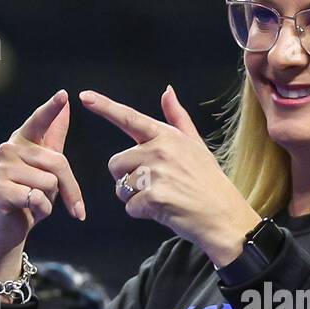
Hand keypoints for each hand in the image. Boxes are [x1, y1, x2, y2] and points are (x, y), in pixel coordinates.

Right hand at [0, 90, 85, 274]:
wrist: (5, 230)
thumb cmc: (28, 197)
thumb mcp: (46, 168)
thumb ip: (54, 139)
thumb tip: (65, 107)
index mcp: (21, 141)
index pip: (39, 121)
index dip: (51, 109)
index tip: (64, 94)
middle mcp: (8, 149)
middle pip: (58, 162)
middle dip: (70, 189)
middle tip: (71, 206)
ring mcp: (2, 169)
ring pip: (50, 182)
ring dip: (50, 200)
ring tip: (33, 203)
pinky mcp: (0, 190)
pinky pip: (38, 199)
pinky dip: (41, 211)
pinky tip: (26, 211)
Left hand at [80, 85, 259, 265]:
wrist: (224, 217)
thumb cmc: (209, 183)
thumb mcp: (196, 145)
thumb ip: (177, 118)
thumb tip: (167, 91)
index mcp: (167, 136)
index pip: (130, 118)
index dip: (105, 107)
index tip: (85, 97)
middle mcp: (160, 151)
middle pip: (116, 163)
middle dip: (127, 178)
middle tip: (154, 185)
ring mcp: (157, 174)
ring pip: (121, 187)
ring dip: (134, 197)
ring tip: (162, 198)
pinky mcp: (154, 198)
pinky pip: (130, 207)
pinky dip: (143, 213)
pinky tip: (164, 210)